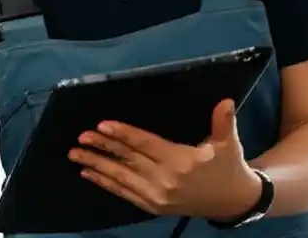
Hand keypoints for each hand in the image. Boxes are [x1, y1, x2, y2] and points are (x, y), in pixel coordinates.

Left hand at [68, 99, 263, 221]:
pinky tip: (88, 173)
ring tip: (76, 155)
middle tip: (81, 137)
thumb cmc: (228, 167)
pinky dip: (105, 184)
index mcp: (180, 161)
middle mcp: (165, 180)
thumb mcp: (228, 144)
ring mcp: (156, 196)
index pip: (145, 145)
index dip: (123, 135)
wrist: (232, 202)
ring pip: (121, 178)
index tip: (102, 125)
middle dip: (103, 148)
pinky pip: (124, 193)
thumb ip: (223, 122)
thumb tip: (226, 101)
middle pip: (128, 160)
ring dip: (97, 165)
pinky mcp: (152, 207)